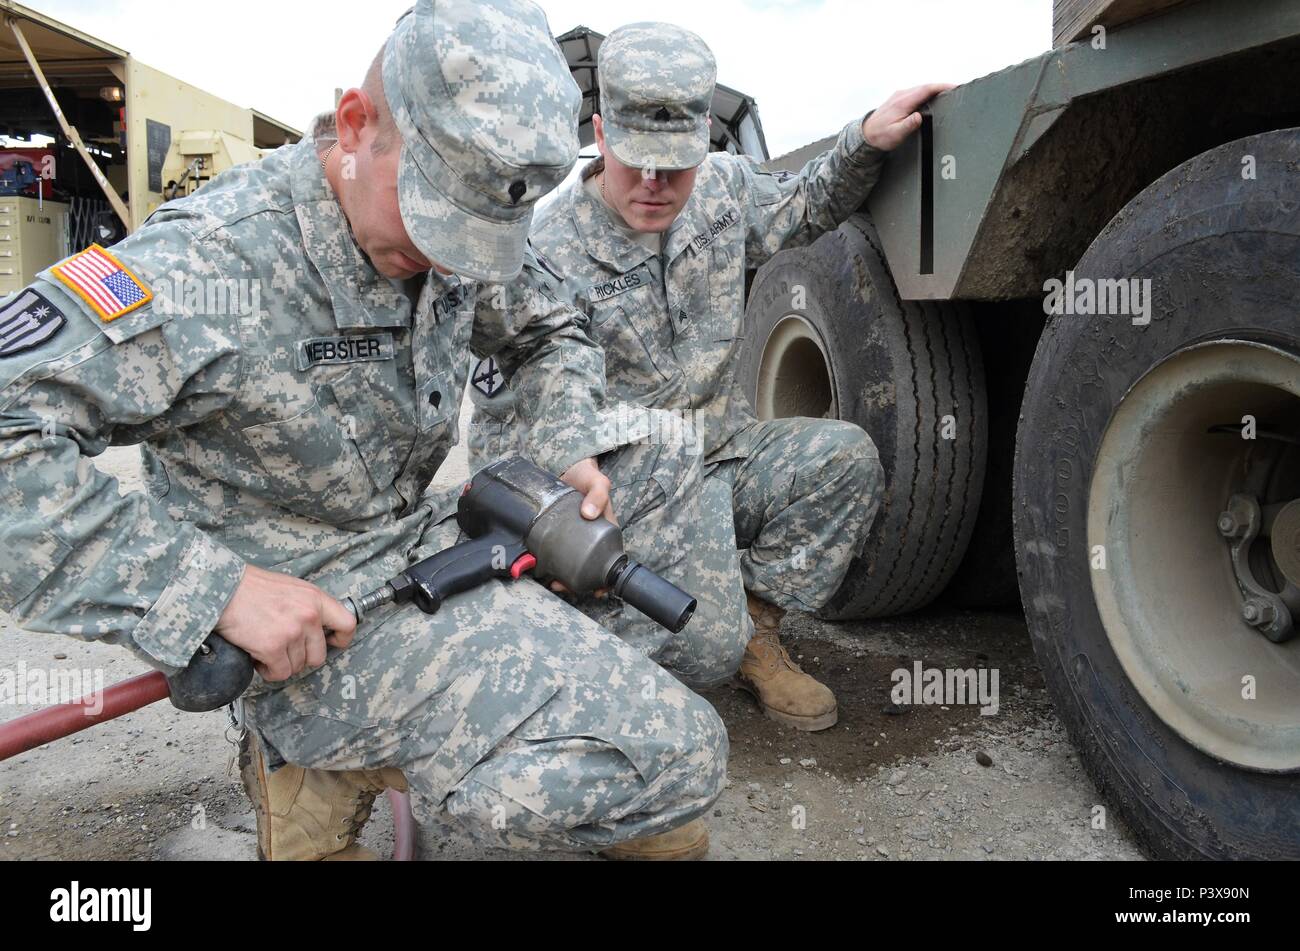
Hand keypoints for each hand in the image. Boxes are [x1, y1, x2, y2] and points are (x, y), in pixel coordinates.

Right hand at [214, 565, 356, 681]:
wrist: (223, 589)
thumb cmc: (251, 587)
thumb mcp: (291, 588)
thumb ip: (307, 605)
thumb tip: (317, 625)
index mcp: (315, 598)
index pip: (347, 624)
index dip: (341, 639)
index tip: (332, 643)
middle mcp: (309, 615)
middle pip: (319, 656)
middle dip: (301, 658)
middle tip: (284, 649)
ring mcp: (292, 632)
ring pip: (297, 666)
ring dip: (281, 662)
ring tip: (266, 647)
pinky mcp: (273, 647)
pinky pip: (279, 673)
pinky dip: (267, 669)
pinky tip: (258, 656)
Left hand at [553, 457, 616, 595]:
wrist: (566, 466)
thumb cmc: (588, 476)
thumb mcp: (599, 483)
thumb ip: (598, 495)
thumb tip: (589, 513)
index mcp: (605, 532)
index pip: (608, 559)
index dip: (604, 578)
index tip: (598, 591)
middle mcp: (589, 538)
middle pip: (586, 566)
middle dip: (578, 582)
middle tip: (563, 586)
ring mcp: (572, 536)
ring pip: (570, 563)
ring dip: (563, 576)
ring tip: (553, 582)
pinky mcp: (555, 532)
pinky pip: (554, 551)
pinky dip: (549, 562)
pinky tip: (540, 567)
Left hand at [863, 83, 954, 151]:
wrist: (866, 134)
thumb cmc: (880, 136)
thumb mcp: (896, 134)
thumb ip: (908, 125)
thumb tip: (919, 117)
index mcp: (903, 101)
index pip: (926, 89)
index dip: (942, 87)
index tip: (955, 87)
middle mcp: (902, 95)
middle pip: (926, 86)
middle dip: (942, 87)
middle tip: (957, 90)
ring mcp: (900, 95)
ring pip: (921, 88)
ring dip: (935, 89)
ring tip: (948, 93)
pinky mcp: (899, 98)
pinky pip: (917, 92)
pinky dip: (927, 92)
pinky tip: (933, 98)